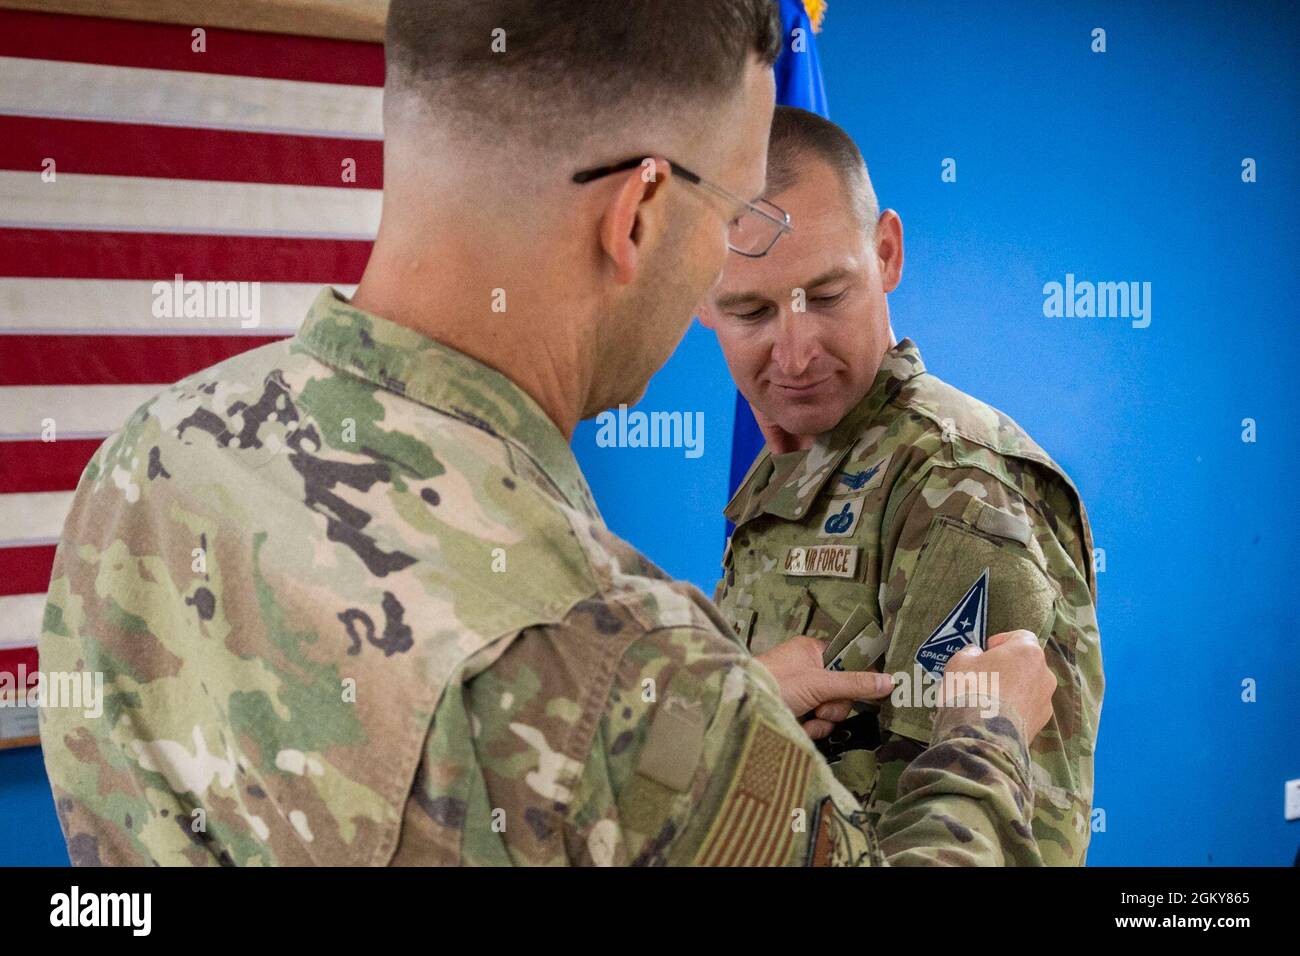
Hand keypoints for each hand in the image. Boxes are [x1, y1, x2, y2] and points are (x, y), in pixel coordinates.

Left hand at [754, 636, 893, 739]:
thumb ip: (855, 683)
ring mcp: (801, 690)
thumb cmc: (777, 683)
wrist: (742, 708)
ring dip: (823, 719)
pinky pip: (817, 720)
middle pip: (842, 688)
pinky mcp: (795, 710)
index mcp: (812, 650)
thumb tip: (892, 681)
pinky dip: (812, 727)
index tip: (871, 691)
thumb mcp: (819, 683)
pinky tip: (801, 727)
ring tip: (808, 718)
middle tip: (822, 708)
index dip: (858, 677)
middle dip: (835, 704)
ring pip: (831, 708)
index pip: (847, 659)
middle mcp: (807, 667)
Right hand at [944, 630, 1056, 739]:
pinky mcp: (1042, 724)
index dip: (1003, 641)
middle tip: (985, 676)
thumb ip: (971, 653)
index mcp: (1027, 651)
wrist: (981, 735)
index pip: (1022, 636)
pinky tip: (995, 716)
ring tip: (989, 700)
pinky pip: (1028, 709)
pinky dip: (1015, 709)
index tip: (987, 651)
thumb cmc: (971, 690)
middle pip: (1027, 663)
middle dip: (1008, 667)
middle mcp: (1044, 674)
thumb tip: (977, 655)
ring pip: (1029, 687)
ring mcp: (1045, 700)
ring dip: (1014, 689)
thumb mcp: (960, 662)